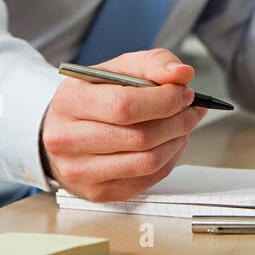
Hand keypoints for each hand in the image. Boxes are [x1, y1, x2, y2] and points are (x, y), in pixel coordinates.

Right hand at [40, 48, 207, 201]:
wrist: (63, 129)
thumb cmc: (95, 96)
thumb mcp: (120, 68)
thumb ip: (154, 63)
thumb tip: (182, 74)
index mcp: (70, 101)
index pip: (124, 106)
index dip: (163, 101)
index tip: (184, 94)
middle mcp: (66, 139)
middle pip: (138, 137)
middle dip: (177, 122)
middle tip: (191, 110)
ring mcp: (79, 170)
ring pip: (146, 162)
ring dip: (176, 142)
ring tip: (182, 127)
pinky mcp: (95, 192)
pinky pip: (146, 180)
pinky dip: (168, 161)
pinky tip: (169, 144)